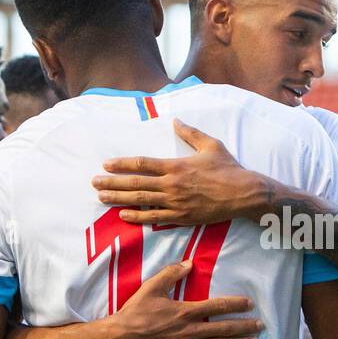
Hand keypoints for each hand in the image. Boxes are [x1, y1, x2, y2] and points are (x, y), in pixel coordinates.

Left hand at [93, 118, 270, 224]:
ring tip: (101, 198)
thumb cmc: (228, 168)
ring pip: (140, 200)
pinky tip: (123, 216)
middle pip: (135, 183)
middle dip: (112, 182)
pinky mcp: (182, 216)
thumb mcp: (210, 145)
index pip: (142, 163)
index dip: (122, 164)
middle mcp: (172, 184)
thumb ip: (190, 133)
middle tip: (94, 182)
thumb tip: (175, 120)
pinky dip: (137, 217)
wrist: (244, 194)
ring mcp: (175, 202)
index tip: (106, 164)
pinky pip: (154, 218)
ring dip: (118, 199)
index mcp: (176, 165)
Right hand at [106, 261, 263, 338]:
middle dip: (245, 326)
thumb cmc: (136, 311)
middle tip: (261, 325)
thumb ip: (171, 273)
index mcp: (186, 311)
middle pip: (224, 328)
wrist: (121, 338)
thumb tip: (190, 263)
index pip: (218, 306)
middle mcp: (191, 330)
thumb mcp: (151, 287)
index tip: (250, 304)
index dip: (236, 305)